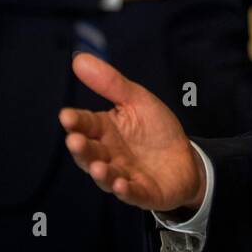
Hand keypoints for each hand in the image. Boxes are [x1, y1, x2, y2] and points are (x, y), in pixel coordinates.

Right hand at [60, 53, 206, 213]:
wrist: (185, 159)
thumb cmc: (156, 130)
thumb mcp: (137, 100)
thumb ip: (110, 83)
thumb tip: (79, 59)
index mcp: (105, 131)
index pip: (86, 124)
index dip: (76, 121)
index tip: (66, 115)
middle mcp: (109, 155)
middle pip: (90, 153)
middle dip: (82, 148)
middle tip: (74, 140)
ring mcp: (124, 175)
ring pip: (107, 176)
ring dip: (101, 172)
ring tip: (98, 166)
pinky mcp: (143, 193)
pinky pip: (132, 193)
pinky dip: (126, 190)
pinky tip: (122, 184)